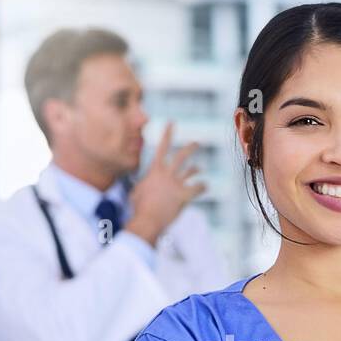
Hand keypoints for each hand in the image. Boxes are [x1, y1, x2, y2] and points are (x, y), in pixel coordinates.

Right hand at [124, 122, 206, 245]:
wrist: (147, 218)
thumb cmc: (138, 207)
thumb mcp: (136, 192)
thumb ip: (141, 185)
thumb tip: (139, 186)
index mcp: (155, 171)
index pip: (161, 148)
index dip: (167, 134)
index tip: (172, 123)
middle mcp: (167, 174)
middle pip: (181, 156)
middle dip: (190, 148)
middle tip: (196, 143)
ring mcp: (176, 184)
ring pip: (190, 171)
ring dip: (195, 169)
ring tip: (199, 168)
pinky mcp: (184, 195)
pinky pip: (197, 188)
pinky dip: (202, 186)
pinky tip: (205, 186)